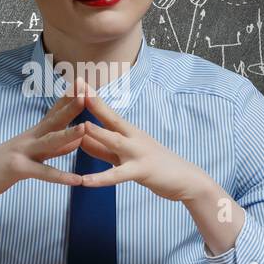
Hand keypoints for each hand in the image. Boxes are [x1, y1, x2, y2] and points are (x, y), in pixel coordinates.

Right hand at [0, 84, 87, 203]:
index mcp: (33, 134)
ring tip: (86, 127)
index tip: (84, 84)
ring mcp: (22, 152)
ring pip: (49, 142)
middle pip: (54, 120)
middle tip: (87, 91)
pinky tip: (76, 180)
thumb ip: (54, 148)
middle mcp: (29, 139)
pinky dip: (60, 177)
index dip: (69, 98)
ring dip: (68, 134)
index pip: (54, 112)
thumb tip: (76, 141)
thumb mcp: (31, 155)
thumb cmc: (1, 165)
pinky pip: (42, 173)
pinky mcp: (18, 169)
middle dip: (71, 106)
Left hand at [72, 76, 210, 201]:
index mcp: (130, 133)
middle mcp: (134, 139)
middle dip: (95, 104)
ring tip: (82, 127)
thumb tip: (81, 140)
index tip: (79, 83)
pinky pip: (118, 175)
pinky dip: (101, 179)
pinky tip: (85, 181)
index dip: (93, 98)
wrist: (185, 179)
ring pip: (116, 142)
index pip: (108, 112)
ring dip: (99, 133)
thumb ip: (102, 149)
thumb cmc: (155, 166)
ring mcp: (138, 153)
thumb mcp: (125, 155)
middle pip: (112, 119)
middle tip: (78, 88)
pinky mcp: (142, 171)